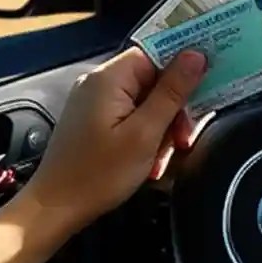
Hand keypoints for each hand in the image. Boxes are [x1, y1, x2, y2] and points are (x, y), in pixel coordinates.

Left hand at [22, 48, 206, 233]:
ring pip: (145, 101)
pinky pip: (131, 116)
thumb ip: (172, 92)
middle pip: (153, 80)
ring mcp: (94, 102)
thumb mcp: (145, 134)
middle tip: (183, 139)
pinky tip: (148, 160)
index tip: (206, 87)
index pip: (156, 54)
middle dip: (173, 109)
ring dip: (162, 127)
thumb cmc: (98, 175)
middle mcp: (99, 82)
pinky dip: (145, 135)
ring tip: (161, 158)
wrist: (55, 208)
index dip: (183, 69)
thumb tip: (196, 55)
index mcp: (109, 78)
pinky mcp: (94, 120)